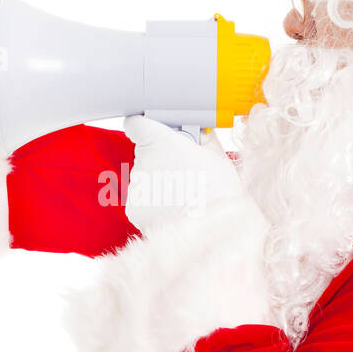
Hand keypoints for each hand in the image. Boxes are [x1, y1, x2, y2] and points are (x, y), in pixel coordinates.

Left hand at [123, 115, 243, 233]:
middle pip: (144, 154)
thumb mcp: (217, 154)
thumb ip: (201, 137)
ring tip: (182, 195)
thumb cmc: (218, 190)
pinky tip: (173, 209)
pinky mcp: (134, 209)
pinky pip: (142, 201)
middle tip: (183, 172)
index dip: (145, 128)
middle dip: (160, 160)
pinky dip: (154, 204)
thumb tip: (199, 132)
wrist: (212, 227)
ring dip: (158, 184)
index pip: (136, 124)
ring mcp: (136, 186)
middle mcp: (142, 161)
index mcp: (159, 140)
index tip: (152, 134)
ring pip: (144, 179)